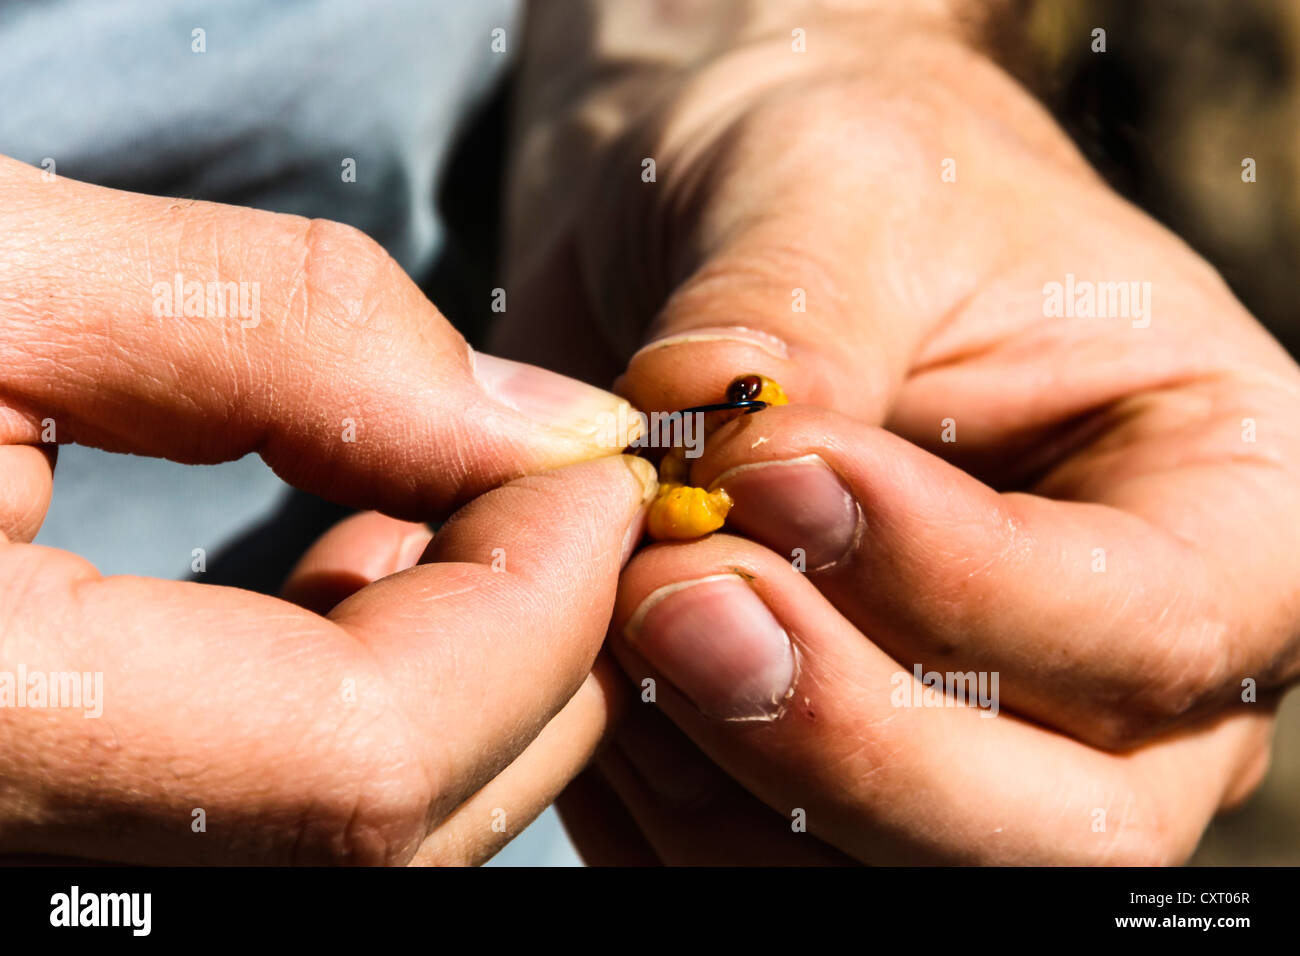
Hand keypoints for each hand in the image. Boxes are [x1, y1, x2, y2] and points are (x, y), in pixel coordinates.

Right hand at [0, 155, 652, 863]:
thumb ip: (279, 335)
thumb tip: (529, 418)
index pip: (371, 758)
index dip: (535, 605)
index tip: (594, 463)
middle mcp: (2, 847)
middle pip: (394, 828)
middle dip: (532, 646)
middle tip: (545, 480)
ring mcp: (30, 848)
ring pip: (353, 838)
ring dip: (463, 673)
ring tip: (440, 503)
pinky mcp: (40, 813)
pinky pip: (267, 814)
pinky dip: (365, 697)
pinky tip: (352, 563)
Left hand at [501, 3, 1299, 862]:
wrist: (736, 218)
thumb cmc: (842, 171)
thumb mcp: (843, 196)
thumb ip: (798, 341)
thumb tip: (716, 478)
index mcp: (1224, 503)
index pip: (1150, 626)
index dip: (950, 580)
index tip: (769, 470)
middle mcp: (1130, 668)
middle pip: (1054, 828)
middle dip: (846, 737)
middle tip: (675, 594)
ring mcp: (985, 748)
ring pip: (890, 877)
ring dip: (723, 776)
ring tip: (612, 602)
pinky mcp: (833, 786)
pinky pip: (753, 871)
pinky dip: (653, 804)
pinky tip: (588, 662)